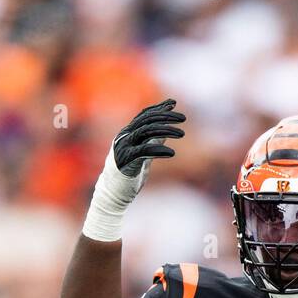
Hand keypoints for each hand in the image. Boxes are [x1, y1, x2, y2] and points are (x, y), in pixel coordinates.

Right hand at [83, 100, 185, 241]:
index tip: (173, 103)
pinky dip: (158, 150)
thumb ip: (152, 142)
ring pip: (146, 132)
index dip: (159, 107)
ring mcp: (125, 147)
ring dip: (166, 130)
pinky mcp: (127, 161)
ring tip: (182, 133)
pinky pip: (143, 151)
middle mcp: (125, 137)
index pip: (144, 115)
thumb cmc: (129, 175)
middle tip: (183, 119)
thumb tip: (166, 130)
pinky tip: (171, 152)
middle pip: (147, 120)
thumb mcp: (143, 155)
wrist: (113, 194)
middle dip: (166, 116)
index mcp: (128, 133)